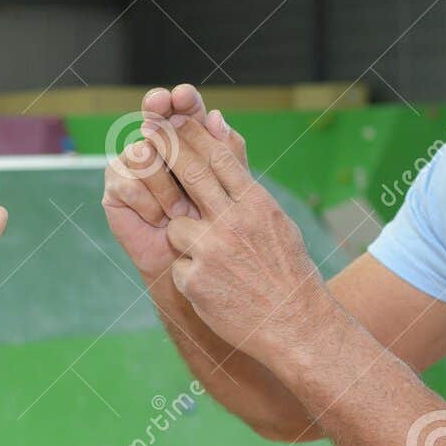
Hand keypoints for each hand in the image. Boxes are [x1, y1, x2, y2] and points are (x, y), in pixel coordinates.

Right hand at [103, 84, 232, 279]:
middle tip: (187, 165)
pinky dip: (150, 205)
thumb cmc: (211, 225)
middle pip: (158, 125)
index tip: (182, 95)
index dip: (181, 99)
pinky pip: (130, 182)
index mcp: (187, 137)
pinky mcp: (116, 185)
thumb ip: (228, 153)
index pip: (183, 107)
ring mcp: (133, 162)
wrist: (191, 262)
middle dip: (172, 143)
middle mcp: (157, 143)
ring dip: (168, 189)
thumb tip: (217, 116)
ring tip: (180, 213)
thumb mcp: (229, 187)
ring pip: (144, 154)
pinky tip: (159, 220)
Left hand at [148, 101, 330, 361]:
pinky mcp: (195, 281)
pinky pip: (180, 266)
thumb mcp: (276, 222)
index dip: (191, 136)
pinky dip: (192, 275)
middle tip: (148, 131)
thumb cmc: (287, 272)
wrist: (296, 325)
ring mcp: (212, 251)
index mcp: (257, 205)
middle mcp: (234, 222)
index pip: (218, 158)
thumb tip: (228, 141)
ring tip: (215, 262)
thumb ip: (246, 187)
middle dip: (166, 149)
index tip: (172, 120)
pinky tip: (217, 290)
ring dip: (185, 239)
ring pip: (177, 228)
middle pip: (190, 174)